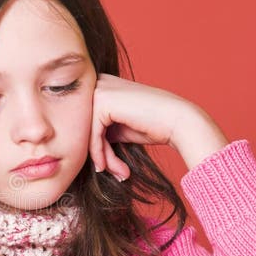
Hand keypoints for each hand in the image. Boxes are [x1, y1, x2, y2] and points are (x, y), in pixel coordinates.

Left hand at [89, 74, 228, 178]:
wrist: (178, 121)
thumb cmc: (152, 125)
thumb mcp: (118, 128)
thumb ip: (99, 130)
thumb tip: (77, 147)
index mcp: (101, 84)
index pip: (86, 121)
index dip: (96, 147)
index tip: (109, 167)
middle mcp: (98, 82)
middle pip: (84, 127)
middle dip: (99, 154)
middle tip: (117, 173)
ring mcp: (99, 89)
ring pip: (86, 133)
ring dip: (102, 158)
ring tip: (120, 173)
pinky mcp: (102, 101)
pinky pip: (92, 135)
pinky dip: (100, 155)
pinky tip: (110, 167)